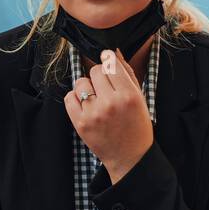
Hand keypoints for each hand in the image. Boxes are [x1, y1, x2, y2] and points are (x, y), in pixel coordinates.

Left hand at [63, 48, 153, 184]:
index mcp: (128, 96)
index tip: (107, 62)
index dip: (108, 60)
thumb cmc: (137, 125)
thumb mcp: (139, 98)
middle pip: (95, 71)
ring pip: (81, 82)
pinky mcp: (79, 123)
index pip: (110, 64)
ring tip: (97, 98)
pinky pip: (69, 97)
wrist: (130, 157)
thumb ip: (126, 73)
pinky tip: (86, 105)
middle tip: (106, 88)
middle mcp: (110, 103)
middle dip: (100, 76)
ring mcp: (93, 114)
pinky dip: (75, 98)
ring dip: (87, 87)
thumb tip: (112, 52)